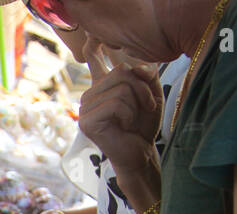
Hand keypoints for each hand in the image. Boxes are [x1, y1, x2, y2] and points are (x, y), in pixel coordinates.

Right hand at [78, 43, 162, 177]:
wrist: (140, 153)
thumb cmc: (144, 125)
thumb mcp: (150, 93)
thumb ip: (145, 74)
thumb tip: (135, 67)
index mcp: (103, 86)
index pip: (93, 59)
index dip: (93, 46)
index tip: (92, 36)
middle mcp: (91, 94)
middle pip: (121, 71)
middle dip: (141, 88)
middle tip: (147, 106)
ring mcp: (85, 108)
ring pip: (120, 87)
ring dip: (137, 103)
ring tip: (135, 118)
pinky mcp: (87, 121)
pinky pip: (115, 103)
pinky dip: (128, 114)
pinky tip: (125, 125)